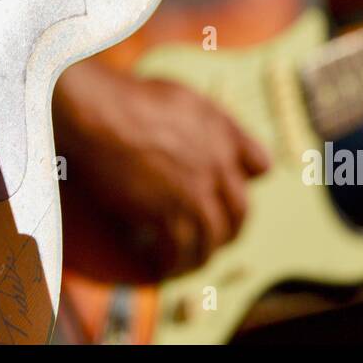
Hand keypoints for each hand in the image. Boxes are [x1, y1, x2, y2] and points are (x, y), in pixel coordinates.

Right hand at [54, 61, 269, 278]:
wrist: (102, 114)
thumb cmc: (132, 99)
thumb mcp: (184, 97)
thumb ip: (207, 119)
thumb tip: (213, 135)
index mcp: (224, 135)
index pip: (260, 165)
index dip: (247, 181)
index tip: (232, 191)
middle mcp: (217, 166)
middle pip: (240, 211)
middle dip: (230, 229)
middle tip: (214, 239)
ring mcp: (194, 193)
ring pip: (213, 237)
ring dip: (203, 253)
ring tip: (188, 262)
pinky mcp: (167, 213)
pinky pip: (181, 249)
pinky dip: (174, 262)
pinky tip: (163, 266)